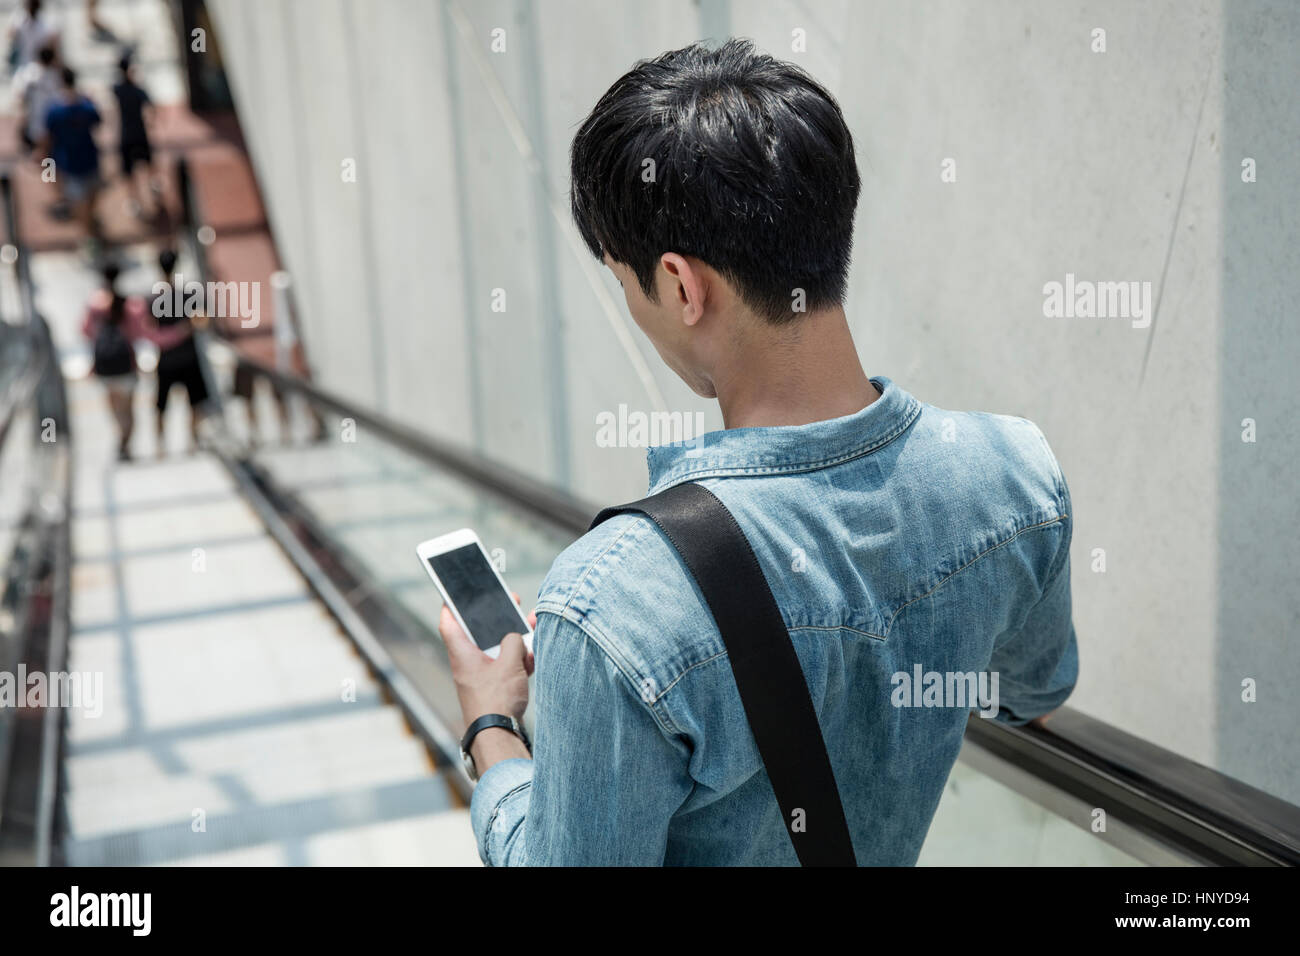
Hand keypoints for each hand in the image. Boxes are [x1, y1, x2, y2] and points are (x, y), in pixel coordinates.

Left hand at [438, 594, 536, 727]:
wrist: (498, 736)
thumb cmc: (496, 700)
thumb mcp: (510, 663)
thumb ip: (514, 641)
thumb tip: (516, 636)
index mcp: (462, 653)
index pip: (449, 622)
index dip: (451, 604)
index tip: (457, 592)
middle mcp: (468, 663)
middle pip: (478, 632)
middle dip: (496, 618)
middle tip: (510, 603)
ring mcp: (480, 676)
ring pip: (496, 648)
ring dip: (513, 640)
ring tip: (531, 628)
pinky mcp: (493, 688)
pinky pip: (504, 665)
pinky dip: (517, 659)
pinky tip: (532, 658)